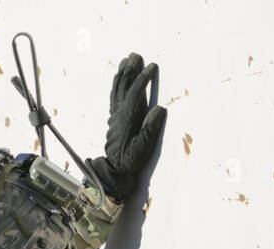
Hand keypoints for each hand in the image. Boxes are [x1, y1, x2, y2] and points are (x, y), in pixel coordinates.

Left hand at [87, 53, 166, 203]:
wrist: (115, 169)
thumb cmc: (131, 161)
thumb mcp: (142, 150)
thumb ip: (150, 131)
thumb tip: (159, 109)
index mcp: (127, 119)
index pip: (134, 94)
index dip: (142, 79)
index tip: (151, 66)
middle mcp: (119, 114)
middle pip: (124, 87)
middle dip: (130, 70)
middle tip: (136, 54)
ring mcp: (115, 115)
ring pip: (117, 89)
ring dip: (122, 73)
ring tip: (127, 59)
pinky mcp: (114, 118)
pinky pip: (114, 96)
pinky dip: (117, 84)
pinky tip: (119, 76)